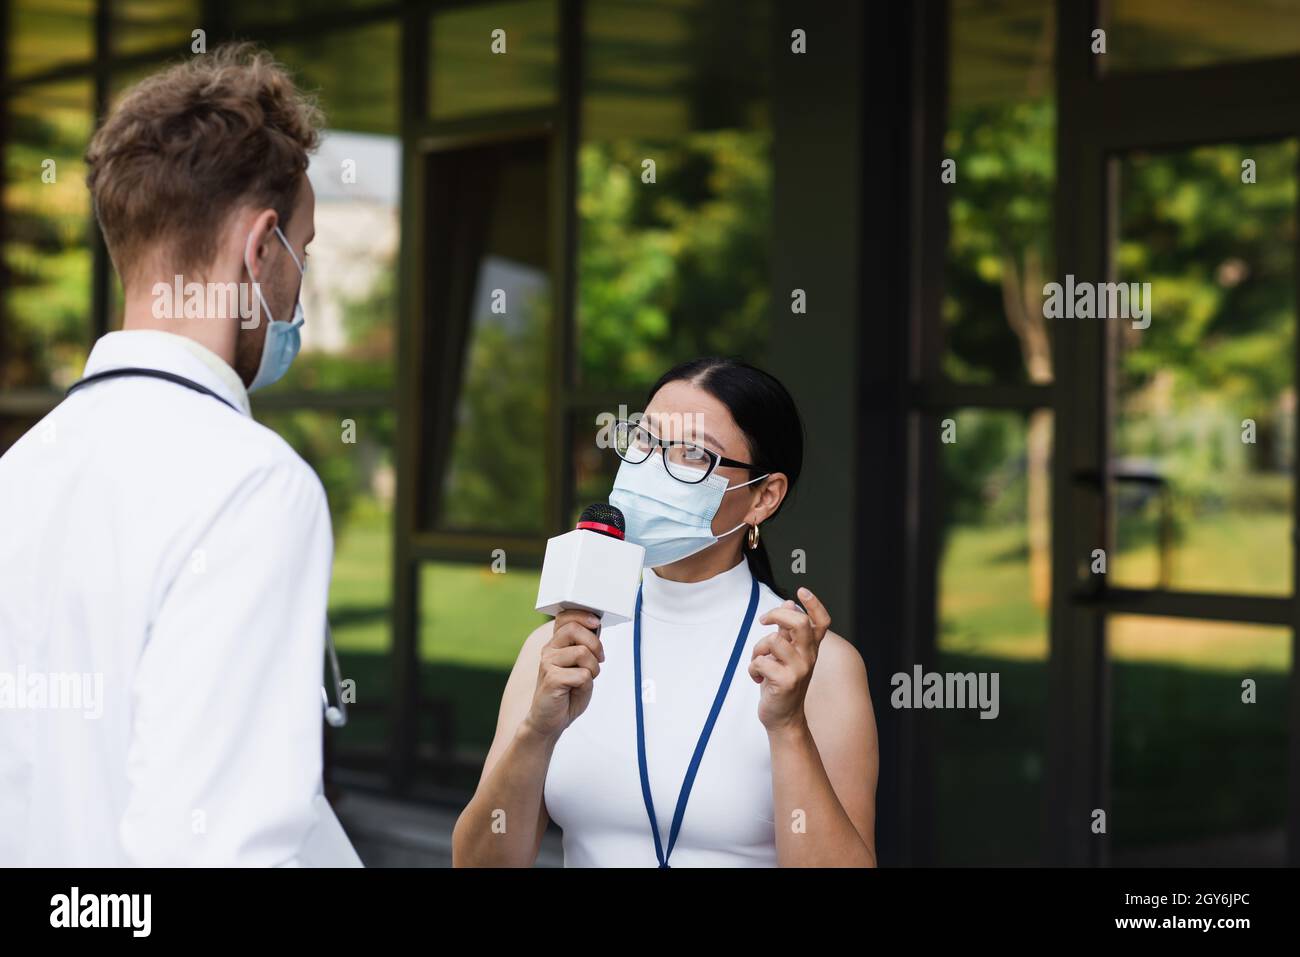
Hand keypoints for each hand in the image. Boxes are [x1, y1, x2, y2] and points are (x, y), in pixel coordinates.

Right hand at [525, 609, 604, 740]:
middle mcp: (549, 650)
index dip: (582, 616)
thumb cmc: (566, 693)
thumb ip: (585, 647)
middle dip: (595, 644)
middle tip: (599, 659)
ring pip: (582, 653)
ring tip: (586, 678)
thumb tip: (595, 628)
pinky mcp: (552, 679)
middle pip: (574, 629)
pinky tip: (577, 689)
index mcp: (555, 644)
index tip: (596, 623)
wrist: (549, 720)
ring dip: (593, 668)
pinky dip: (587, 683)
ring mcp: (548, 663)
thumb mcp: (580, 666)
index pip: (565, 617)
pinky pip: (582, 674)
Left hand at [748, 587, 829, 733]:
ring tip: (758, 660)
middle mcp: (809, 657)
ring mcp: (799, 670)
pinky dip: (753, 668)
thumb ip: (787, 631)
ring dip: (758, 648)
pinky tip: (757, 678)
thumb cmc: (782, 683)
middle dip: (777, 614)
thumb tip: (789, 603)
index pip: (821, 622)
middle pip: (800, 623)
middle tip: (764, 620)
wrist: (783, 718)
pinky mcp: (785, 682)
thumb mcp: (786, 654)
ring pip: (774, 641)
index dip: (814, 603)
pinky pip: (760, 662)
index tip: (802, 590)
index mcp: (810, 648)